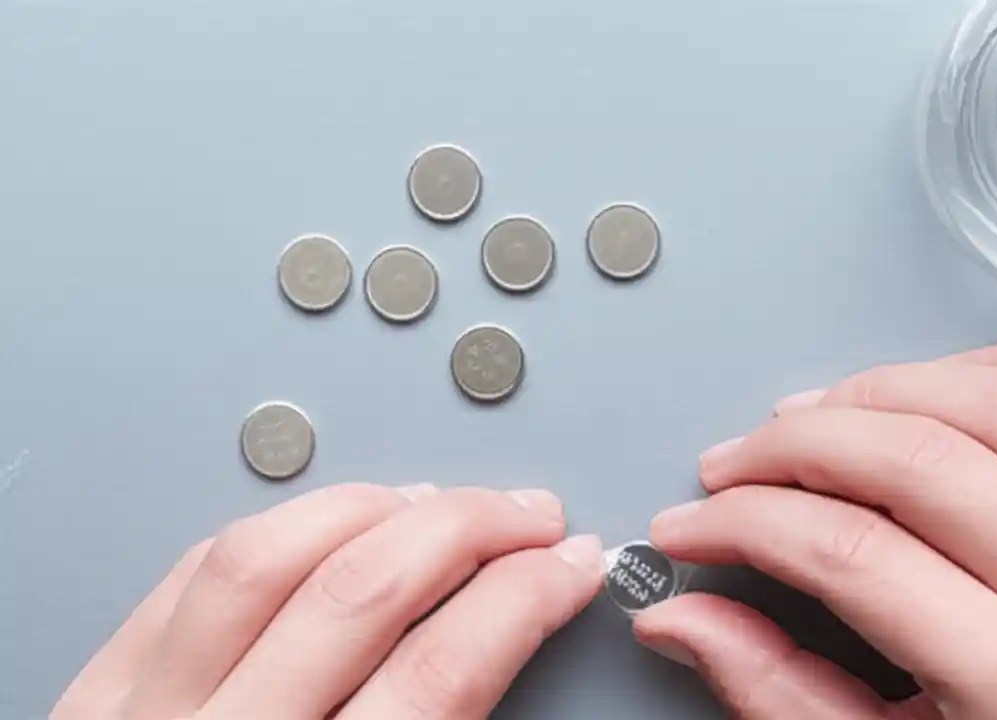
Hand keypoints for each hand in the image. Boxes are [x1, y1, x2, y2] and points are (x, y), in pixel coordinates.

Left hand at [53, 484, 602, 719]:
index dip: (524, 600)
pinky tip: (334, 519)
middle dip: (472, 529)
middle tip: (527, 519)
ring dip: (377, 507)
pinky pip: (191, 573)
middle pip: (365, 593)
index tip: (567, 570)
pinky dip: (280, 528)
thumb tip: (513, 645)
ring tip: (441, 499)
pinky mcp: (93, 698)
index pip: (440, 674)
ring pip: (268, 560)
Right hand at [637, 335, 996, 718]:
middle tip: (734, 467)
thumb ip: (782, 694)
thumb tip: (684, 622)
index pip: (846, 552)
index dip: (742, 524)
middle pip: (912, 457)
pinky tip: (940, 384)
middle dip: (791, 447)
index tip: (693, 526)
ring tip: (816, 417)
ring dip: (882, 388)